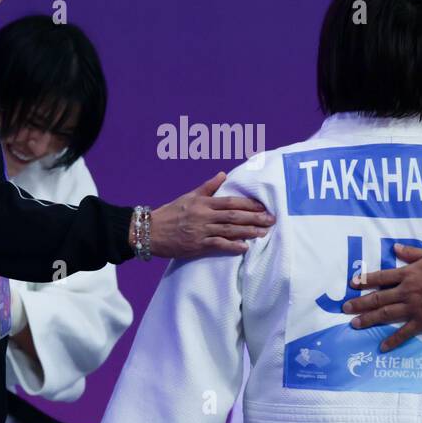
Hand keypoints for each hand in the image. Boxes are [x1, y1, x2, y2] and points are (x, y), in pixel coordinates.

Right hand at [148, 172, 272, 258]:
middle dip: (254, 218)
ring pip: (229, 231)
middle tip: (271, 220)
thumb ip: (207, 187)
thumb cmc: (170, 213)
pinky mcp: (197, 245)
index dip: (248, 204)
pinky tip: (245, 247)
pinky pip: (218, 245)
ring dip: (248, 232)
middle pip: (234, 216)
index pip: (230, 202)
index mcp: (203, 203)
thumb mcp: (189, 196)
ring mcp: (200, 231)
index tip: (263, 206)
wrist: (150, 231)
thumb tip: (223, 174)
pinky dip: (232, 246)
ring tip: (263, 233)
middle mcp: (203, 216)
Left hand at [341, 244, 421, 350]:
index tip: (352, 284)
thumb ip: (411, 252)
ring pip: (386, 314)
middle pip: (378, 298)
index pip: (381, 277)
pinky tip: (382, 347)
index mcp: (407, 274)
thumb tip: (394, 247)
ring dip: (369, 319)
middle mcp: (405, 291)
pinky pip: (405, 332)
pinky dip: (393, 340)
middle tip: (345, 309)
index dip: (365, 280)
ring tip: (354, 324)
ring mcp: (413, 307)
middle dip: (360, 303)